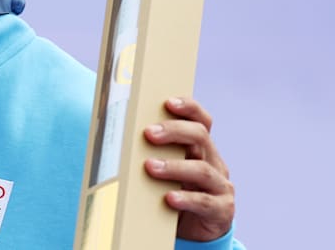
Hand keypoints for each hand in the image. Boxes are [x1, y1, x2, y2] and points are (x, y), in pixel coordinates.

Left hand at [143, 97, 234, 241]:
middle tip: (149, 133)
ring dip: (174, 167)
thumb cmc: (173, 194)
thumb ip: (152, 155)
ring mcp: (221, 187)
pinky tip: (168, 198)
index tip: (168, 102)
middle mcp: (215, 163)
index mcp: (202, 149)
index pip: (202, 121)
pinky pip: (204, 202)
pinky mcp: (221, 211)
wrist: (195, 232)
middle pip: (200, 137)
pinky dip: (186, 199)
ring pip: (202, 170)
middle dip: (174, 131)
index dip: (189, 108)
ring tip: (150, 167)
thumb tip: (113, 137)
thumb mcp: (166, 173)